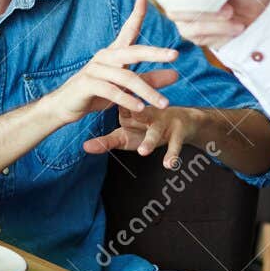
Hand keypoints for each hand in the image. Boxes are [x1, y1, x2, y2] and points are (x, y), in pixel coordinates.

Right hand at [41, 0, 179, 126]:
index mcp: (114, 53)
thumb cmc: (97, 93)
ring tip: (163, 104)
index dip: (136, 14)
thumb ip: (150, 81)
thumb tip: (177, 75)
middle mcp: (105, 56)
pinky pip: (111, 90)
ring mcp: (95, 69)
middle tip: (175, 54)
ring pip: (126, 78)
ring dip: (147, 92)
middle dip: (155, 53)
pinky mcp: (87, 84)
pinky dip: (127, 100)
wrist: (66, 106)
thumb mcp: (126, 88)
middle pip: (133, 52)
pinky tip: (140, 108)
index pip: (128, 30)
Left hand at [83, 105, 202, 168]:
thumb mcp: (126, 136)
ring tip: (142, 152)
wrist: (186, 123)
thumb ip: (107, 142)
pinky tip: (169, 165)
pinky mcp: (179, 132)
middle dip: (132, 117)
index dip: (117, 107)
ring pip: (155, 132)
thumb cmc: (148, 130)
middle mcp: (148, 114)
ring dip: (149, 141)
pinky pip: (175, 144)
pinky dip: (172, 154)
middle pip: (138, 115)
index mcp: (133, 112)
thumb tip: (84, 147)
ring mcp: (165, 122)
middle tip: (123, 119)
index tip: (107, 105)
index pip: (121, 109)